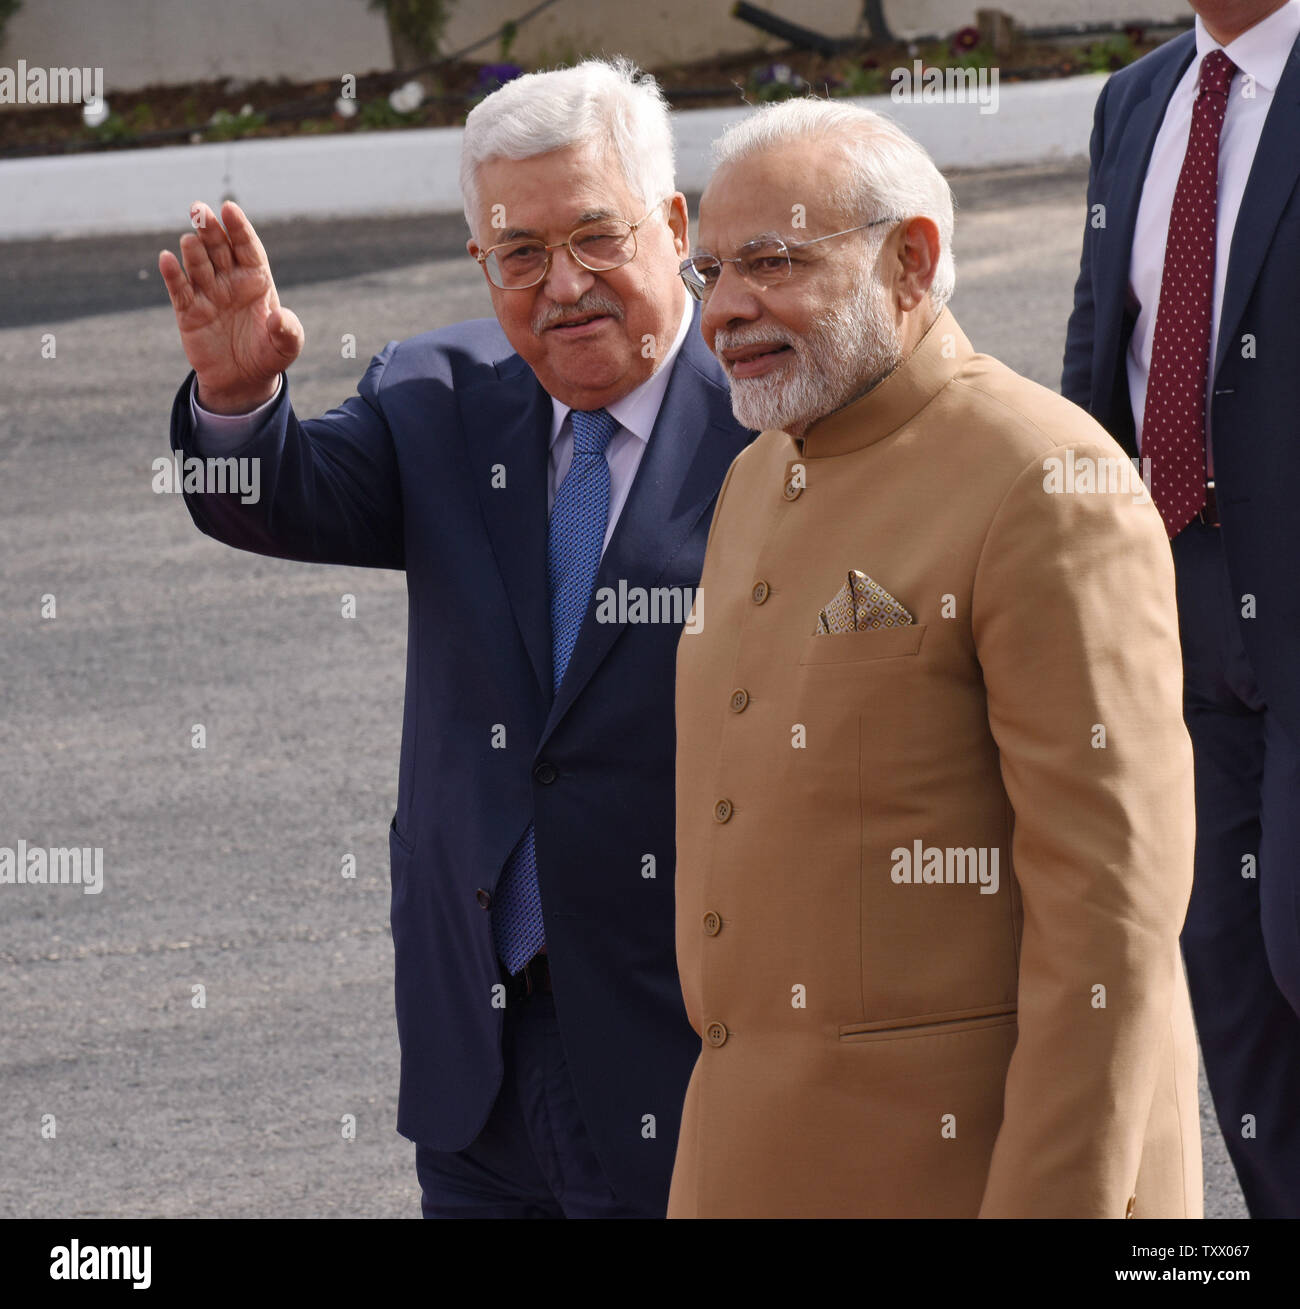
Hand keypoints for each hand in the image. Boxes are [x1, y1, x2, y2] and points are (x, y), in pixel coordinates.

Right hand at [159, 200, 303, 413]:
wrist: (243, 380)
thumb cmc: (268, 355)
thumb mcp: (286, 347)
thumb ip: (288, 331)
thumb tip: (280, 318)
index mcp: (256, 280)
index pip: (247, 247)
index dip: (239, 228)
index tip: (229, 208)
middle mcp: (230, 281)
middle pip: (219, 248)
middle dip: (210, 229)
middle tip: (200, 210)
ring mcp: (208, 293)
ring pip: (198, 264)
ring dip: (193, 251)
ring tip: (190, 240)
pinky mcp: (188, 311)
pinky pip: (180, 289)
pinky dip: (173, 275)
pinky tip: (167, 259)